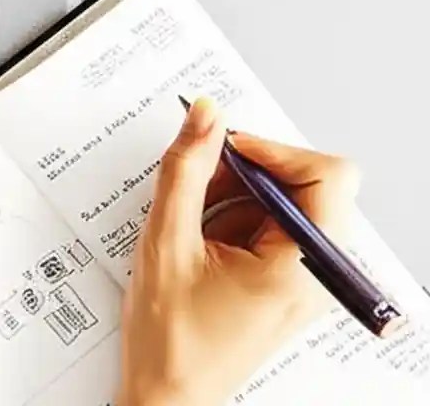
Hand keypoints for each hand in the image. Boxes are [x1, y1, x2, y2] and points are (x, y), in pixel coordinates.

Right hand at [117, 98, 359, 405]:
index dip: (274, 149)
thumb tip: (205, 115)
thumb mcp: (165, 243)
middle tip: (197, 187)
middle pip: (306, 185)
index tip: (226, 147)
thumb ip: (184, 172)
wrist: (166, 397)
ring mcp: (304, 278)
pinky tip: (198, 242)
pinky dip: (232, 219)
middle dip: (246, 175)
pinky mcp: (286, 281)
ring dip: (234, 198)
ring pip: (285, 202)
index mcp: (301, 266)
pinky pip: (271, 227)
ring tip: (191, 227)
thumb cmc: (170, 341)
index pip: (327, 175)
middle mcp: (316, 272)